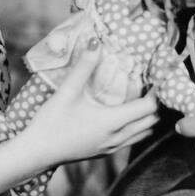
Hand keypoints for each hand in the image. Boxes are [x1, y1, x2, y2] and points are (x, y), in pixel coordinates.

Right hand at [23, 41, 160, 165]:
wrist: (37, 152)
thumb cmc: (51, 122)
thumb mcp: (67, 92)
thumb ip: (84, 66)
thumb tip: (96, 42)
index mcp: (112, 121)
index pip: (148, 108)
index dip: (157, 92)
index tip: (157, 77)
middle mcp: (117, 137)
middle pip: (152, 121)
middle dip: (156, 104)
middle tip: (152, 86)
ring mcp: (112, 147)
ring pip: (144, 133)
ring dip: (148, 117)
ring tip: (142, 98)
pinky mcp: (105, 153)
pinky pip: (132, 140)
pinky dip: (137, 127)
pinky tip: (125, 115)